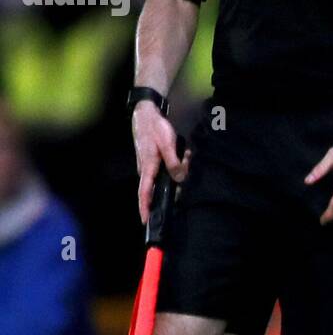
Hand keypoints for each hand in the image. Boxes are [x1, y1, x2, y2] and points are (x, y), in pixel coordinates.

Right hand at [132, 103, 190, 225]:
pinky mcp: (153, 161)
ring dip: (178, 171)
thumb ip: (174, 162)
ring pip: (165, 177)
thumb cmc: (155, 128)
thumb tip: (180, 179)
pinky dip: (176, 165)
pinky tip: (185, 155)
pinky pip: (166, 169)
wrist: (146, 114)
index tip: (146, 221)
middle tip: (185, 169)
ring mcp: (149, 165)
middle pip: (158, 187)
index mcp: (147, 167)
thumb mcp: (168, 144)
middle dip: (173, 187)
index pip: (144, 193)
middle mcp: (146, 169)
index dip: (144, 208)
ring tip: (187, 156)